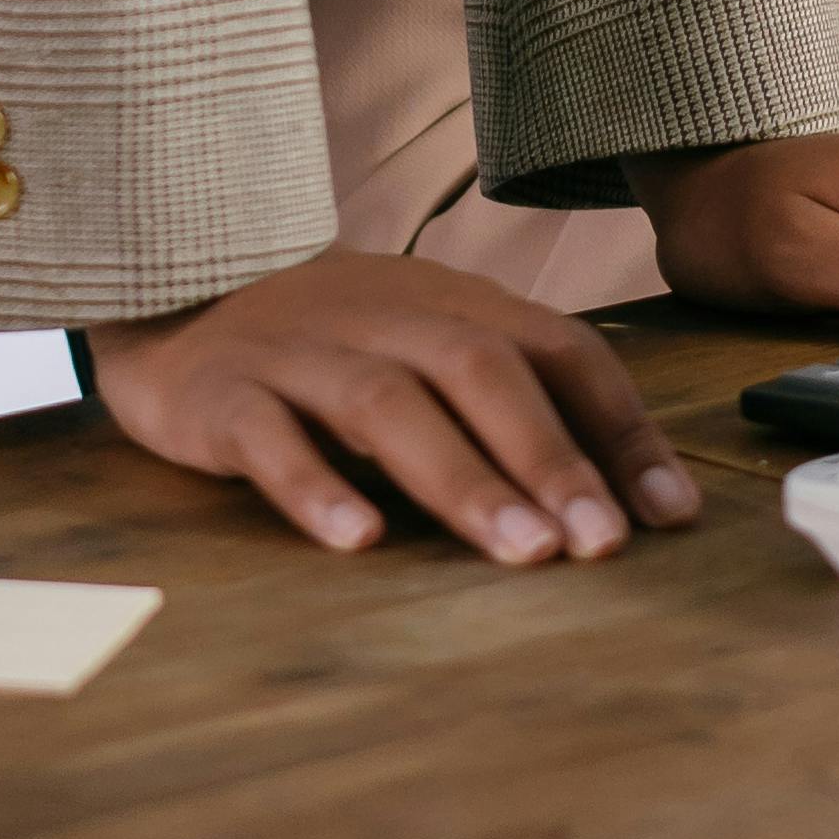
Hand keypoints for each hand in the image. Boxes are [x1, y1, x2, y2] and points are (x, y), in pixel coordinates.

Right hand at [88, 247, 705, 565]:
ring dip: (463, 480)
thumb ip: (509, 397)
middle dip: (549, 460)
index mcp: (449, 303)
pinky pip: (268, 439)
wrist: (167, 286)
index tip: (671, 512)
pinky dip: (314, 486)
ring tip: (520, 551)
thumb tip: (626, 491)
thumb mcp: (422, 341)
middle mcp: (383, 316)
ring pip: (388, 406)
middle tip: (601, 544)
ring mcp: (299, 352)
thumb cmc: (323, 339)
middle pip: (480, 373)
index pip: (557, 349)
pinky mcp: (220, 394)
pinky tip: (356, 538)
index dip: (619, 427)